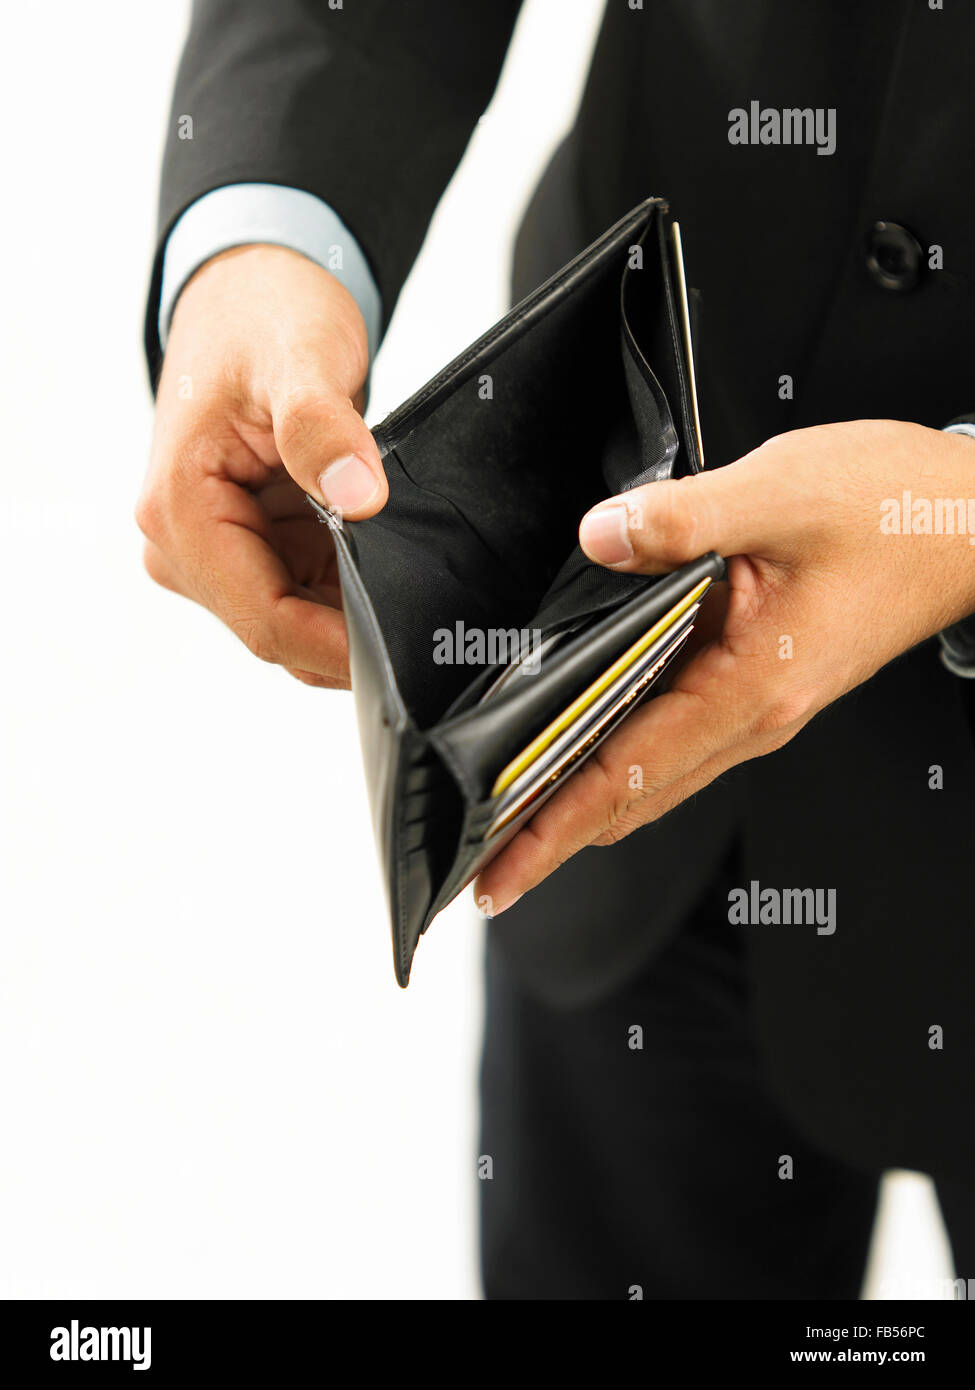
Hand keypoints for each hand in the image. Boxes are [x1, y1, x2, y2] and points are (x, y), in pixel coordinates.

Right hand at [137, 244, 386, 687]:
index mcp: (180, 511)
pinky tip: (387, 564)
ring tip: (411, 583)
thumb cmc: (262, 316)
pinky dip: (348, 589)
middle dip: (349, 636)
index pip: (265, 620)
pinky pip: (305, 594)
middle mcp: (185, 543)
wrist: (254, 289)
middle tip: (427, 626)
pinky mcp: (249, 543)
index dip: (338, 646)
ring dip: (350, 614)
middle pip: (279, 632)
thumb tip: (356, 496)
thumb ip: (324, 430)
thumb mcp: (299, 360)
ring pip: (295, 622)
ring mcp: (215, 548)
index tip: (401, 650)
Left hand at [476, 419, 974, 912]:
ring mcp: (761, 710)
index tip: (498, 873)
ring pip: (656, 779)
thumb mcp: (780, 494)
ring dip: (584, 805)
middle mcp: (754, 716)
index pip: (627, 776)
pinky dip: (623, 764)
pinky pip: (679, 744)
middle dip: (552, 834)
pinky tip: (588, 749)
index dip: (552, 826)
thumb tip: (596, 538)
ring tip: (516, 819)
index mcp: (750, 686)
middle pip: (633, 798)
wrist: (970, 525)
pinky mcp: (764, 688)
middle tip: (482, 865)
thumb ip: (680, 518)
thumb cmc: (895, 513)